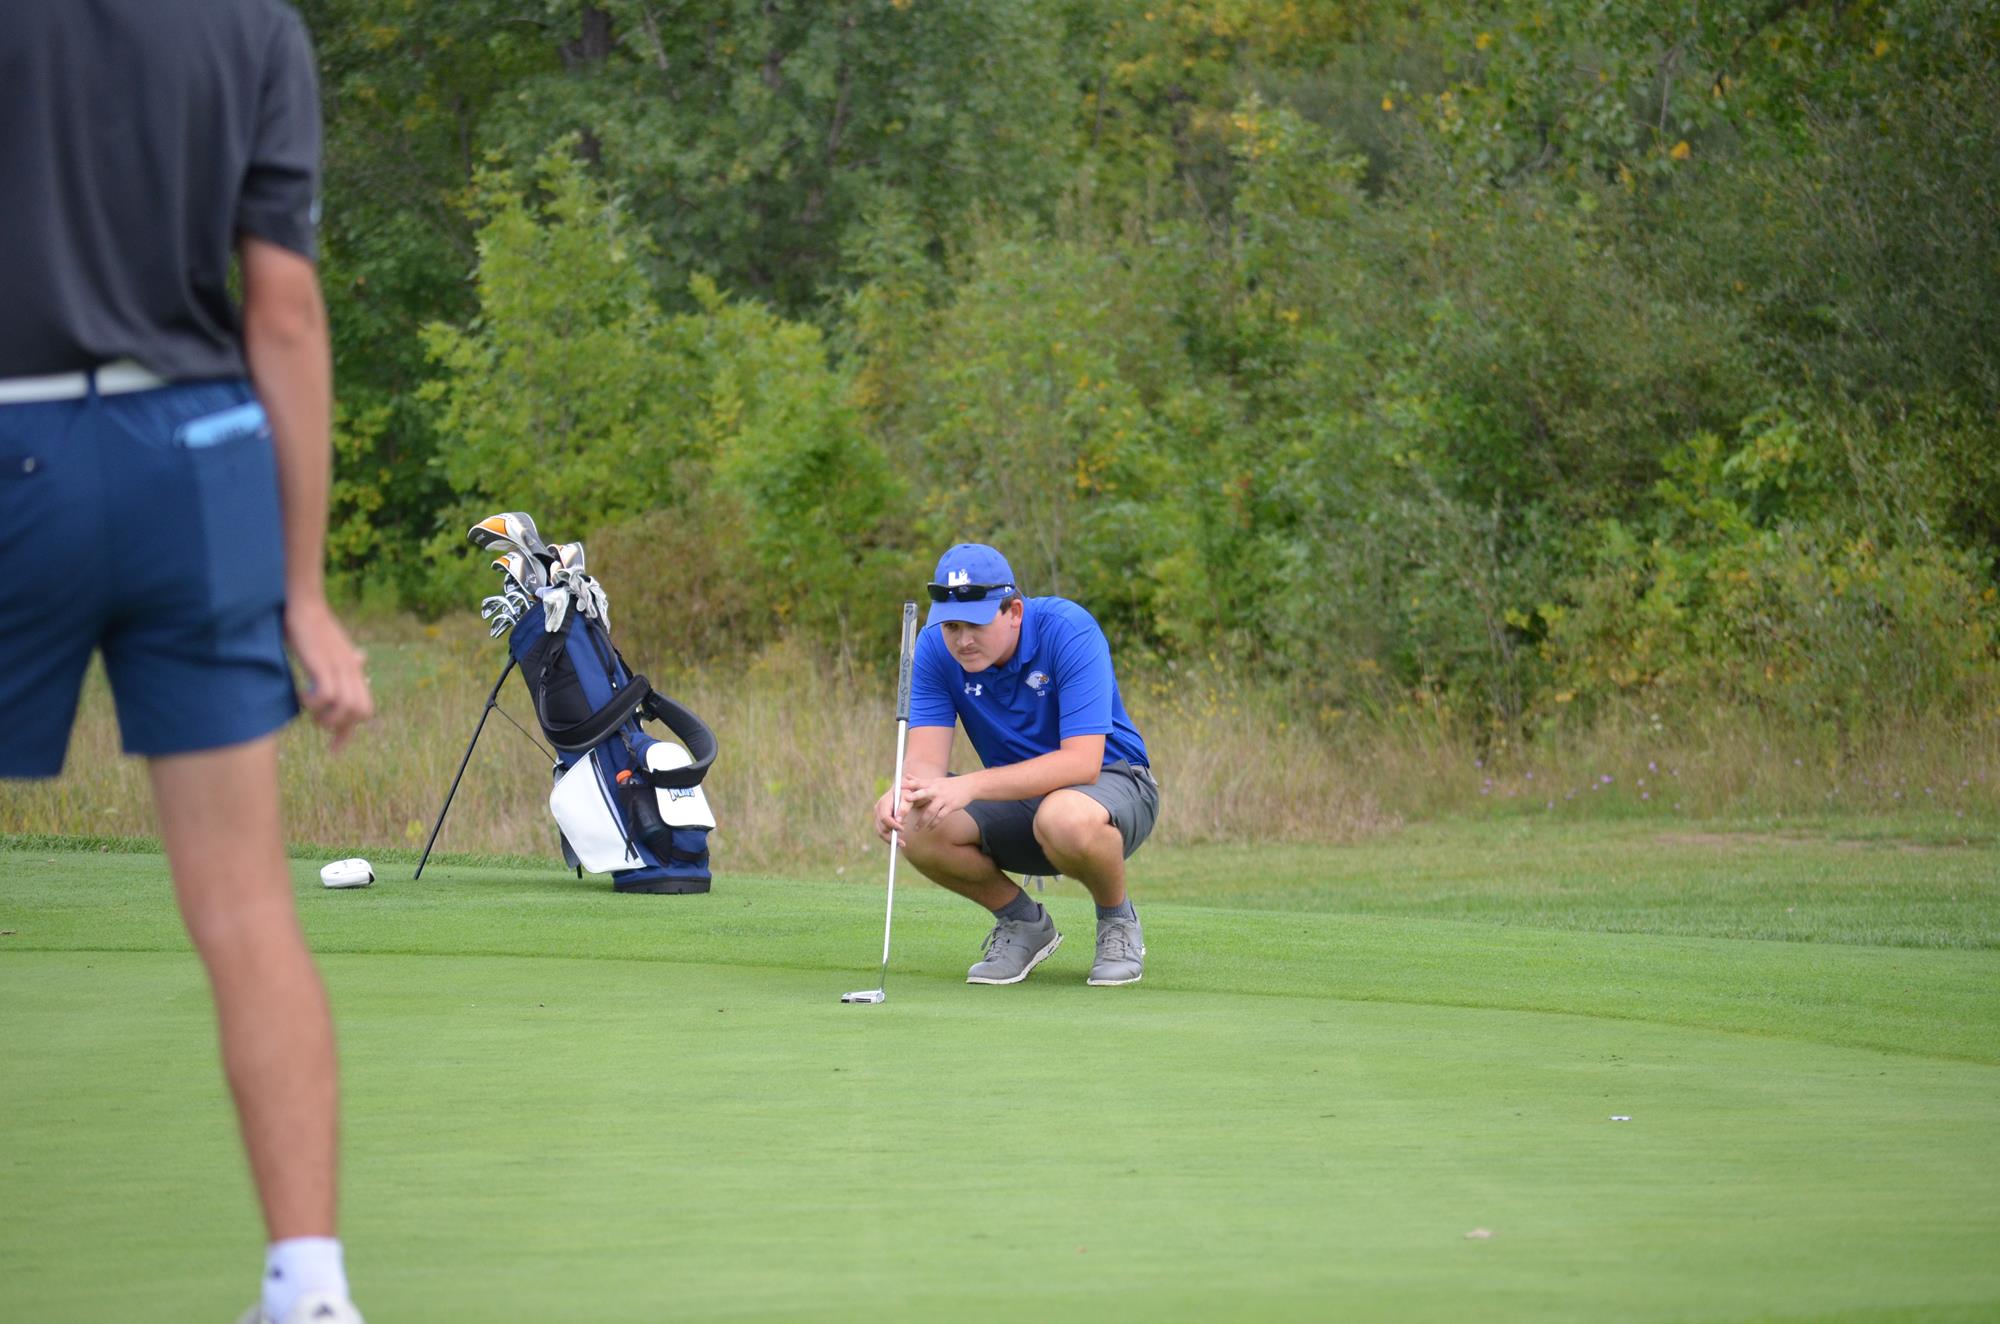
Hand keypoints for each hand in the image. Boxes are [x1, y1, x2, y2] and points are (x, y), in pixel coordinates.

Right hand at [284, 596, 373, 752]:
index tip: (334, 750)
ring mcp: (339, 667)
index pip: (364, 708)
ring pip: (347, 708)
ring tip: (307, 709)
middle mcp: (351, 671)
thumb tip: (361, 658)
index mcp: (354, 670)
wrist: (304, 604)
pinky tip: (299, 694)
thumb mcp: (335, 644)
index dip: (349, 732)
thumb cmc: (315, 624)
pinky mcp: (324, 663)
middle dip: (340, 726)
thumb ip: (346, 657)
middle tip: (316, 721)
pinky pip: (327, 695)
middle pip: (363, 713)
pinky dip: (313, 702)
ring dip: (324, 717)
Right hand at [873, 786, 903, 845]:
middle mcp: (877, 809)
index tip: (903, 830)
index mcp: (883, 803)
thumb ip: (904, 808)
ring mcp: (877, 815)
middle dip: (891, 836)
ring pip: (880, 832)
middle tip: (903, 843)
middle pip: (881, 827)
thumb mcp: (908, 798)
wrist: (902, 790)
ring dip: (890, 839)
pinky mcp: (879, 820)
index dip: (893, 825)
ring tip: (902, 843)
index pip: (885, 818)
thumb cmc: (907, 794)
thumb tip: (898, 821)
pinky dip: (889, 837)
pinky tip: (899, 841)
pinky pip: (882, 832)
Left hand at [899, 772, 972, 834]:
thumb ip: (919, 781)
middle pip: (923, 794)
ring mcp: (943, 799)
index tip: (898, 788)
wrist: (968, 786)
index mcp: (931, 784)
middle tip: (904, 806)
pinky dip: (935, 823)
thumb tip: (905, 776)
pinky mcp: (950, 807)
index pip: (917, 784)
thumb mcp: (934, 780)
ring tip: (916, 829)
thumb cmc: (948, 784)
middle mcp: (936, 790)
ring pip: (931, 810)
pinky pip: (941, 817)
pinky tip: (930, 829)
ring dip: (923, 821)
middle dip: (913, 799)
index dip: (908, 785)